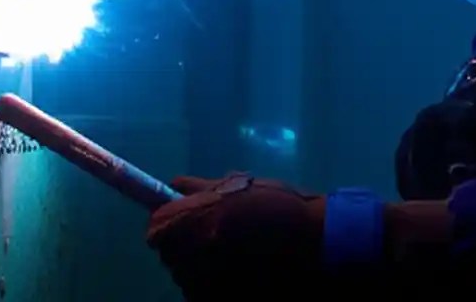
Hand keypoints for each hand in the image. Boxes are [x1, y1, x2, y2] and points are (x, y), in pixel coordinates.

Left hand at [146, 174, 324, 299]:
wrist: (320, 246)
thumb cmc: (280, 208)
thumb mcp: (241, 188)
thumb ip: (202, 188)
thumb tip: (175, 184)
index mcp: (189, 222)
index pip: (155, 230)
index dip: (171, 226)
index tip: (188, 223)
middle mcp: (190, 256)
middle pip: (172, 256)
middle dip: (188, 247)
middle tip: (219, 239)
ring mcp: (204, 287)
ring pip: (190, 280)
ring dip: (204, 270)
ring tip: (238, 259)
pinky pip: (207, 296)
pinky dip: (219, 288)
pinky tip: (245, 276)